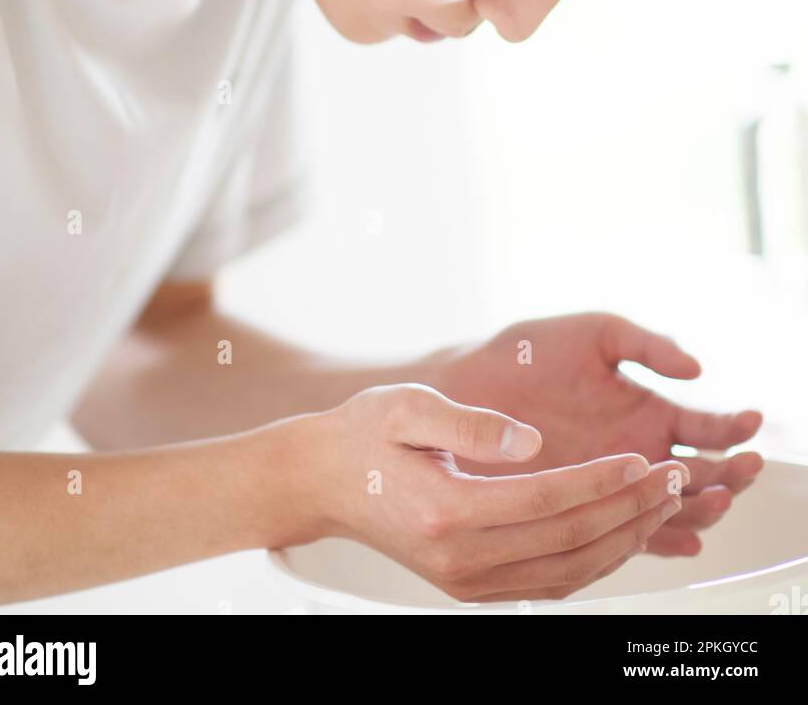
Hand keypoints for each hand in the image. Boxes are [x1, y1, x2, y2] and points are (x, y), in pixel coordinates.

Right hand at [306, 382, 687, 602]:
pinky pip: (549, 583)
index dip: (600, 482)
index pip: (545, 502)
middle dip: (629, 511)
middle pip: (568, 542)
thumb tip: (532, 439)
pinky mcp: (472, 587)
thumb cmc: (361, 438)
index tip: (640, 461)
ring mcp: (467, 581)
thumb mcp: (407, 407)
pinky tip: (620, 531)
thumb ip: (471, 423)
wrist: (321, 483)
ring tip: (661, 503)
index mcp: (445, 512)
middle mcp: (460, 559)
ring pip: (568, 572)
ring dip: (623, 540)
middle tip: (671, 478)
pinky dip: (594, 561)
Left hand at [427, 312, 762, 557]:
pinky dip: (659, 537)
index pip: (705, 428)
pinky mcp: (582, 505)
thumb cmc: (527, 354)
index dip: (732, 428)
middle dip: (730, 471)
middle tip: (743, 465)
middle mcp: (635, 450)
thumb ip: (646, 344)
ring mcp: (610, 481)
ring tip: (714, 495)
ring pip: (673, 506)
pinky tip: (676, 536)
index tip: (749, 423)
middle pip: (701, 474)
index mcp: (644, 409)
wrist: (466, 387)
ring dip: (702, 505)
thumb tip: (696, 368)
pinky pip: (628, 531)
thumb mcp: (594, 333)